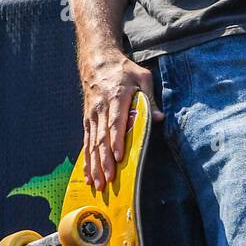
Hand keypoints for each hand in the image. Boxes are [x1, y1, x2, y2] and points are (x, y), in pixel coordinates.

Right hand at [80, 52, 164, 191]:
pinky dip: (86, 160)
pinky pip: (86, 142)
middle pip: (102, 138)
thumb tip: (160, 118)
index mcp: (116, 97)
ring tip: (98, 184)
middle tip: (108, 181)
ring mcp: (92, 115)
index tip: (119, 157)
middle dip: (104, 161)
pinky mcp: (87, 119)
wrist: (98, 61)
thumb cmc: (124, 70)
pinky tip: (88, 175)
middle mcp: (101, 108)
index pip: (115, 122)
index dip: (117, 141)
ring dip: (94, 166)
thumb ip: (150, 98)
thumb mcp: (142, 77)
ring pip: (92, 144)